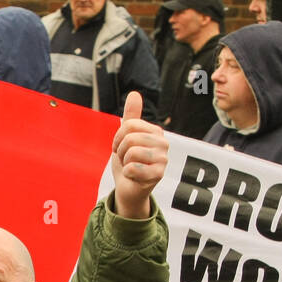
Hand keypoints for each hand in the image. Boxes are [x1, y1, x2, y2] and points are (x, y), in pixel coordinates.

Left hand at [110, 91, 167, 219]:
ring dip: (124, 163)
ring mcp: (163, 160)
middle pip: (130, 138)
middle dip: (120, 151)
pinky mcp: (158, 175)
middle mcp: (163, 143)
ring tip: (130, 167)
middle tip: (126, 160)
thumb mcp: (125, 137)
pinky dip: (127, 174)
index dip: (118, 138)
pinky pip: (132, 168)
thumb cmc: (127, 162)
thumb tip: (134, 93)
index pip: (128, 125)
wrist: (128, 188)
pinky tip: (133, 177)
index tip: (121, 148)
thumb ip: (131, 117)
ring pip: (131, 153)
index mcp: (156, 132)